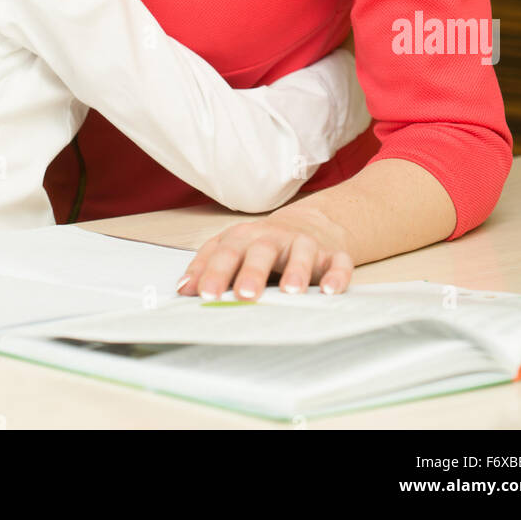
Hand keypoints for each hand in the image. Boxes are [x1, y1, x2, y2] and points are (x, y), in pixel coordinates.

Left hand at [176, 204, 354, 300]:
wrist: (309, 225)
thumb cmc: (262, 244)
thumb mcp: (231, 248)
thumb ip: (207, 267)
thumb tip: (182, 289)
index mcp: (245, 236)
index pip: (227, 252)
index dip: (215, 272)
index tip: (204, 294)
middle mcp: (274, 238)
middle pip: (262, 250)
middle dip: (252, 272)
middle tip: (244, 295)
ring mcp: (305, 245)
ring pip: (301, 253)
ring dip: (296, 270)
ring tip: (290, 291)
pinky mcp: (333, 255)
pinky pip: (338, 263)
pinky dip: (336, 276)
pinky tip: (329, 291)